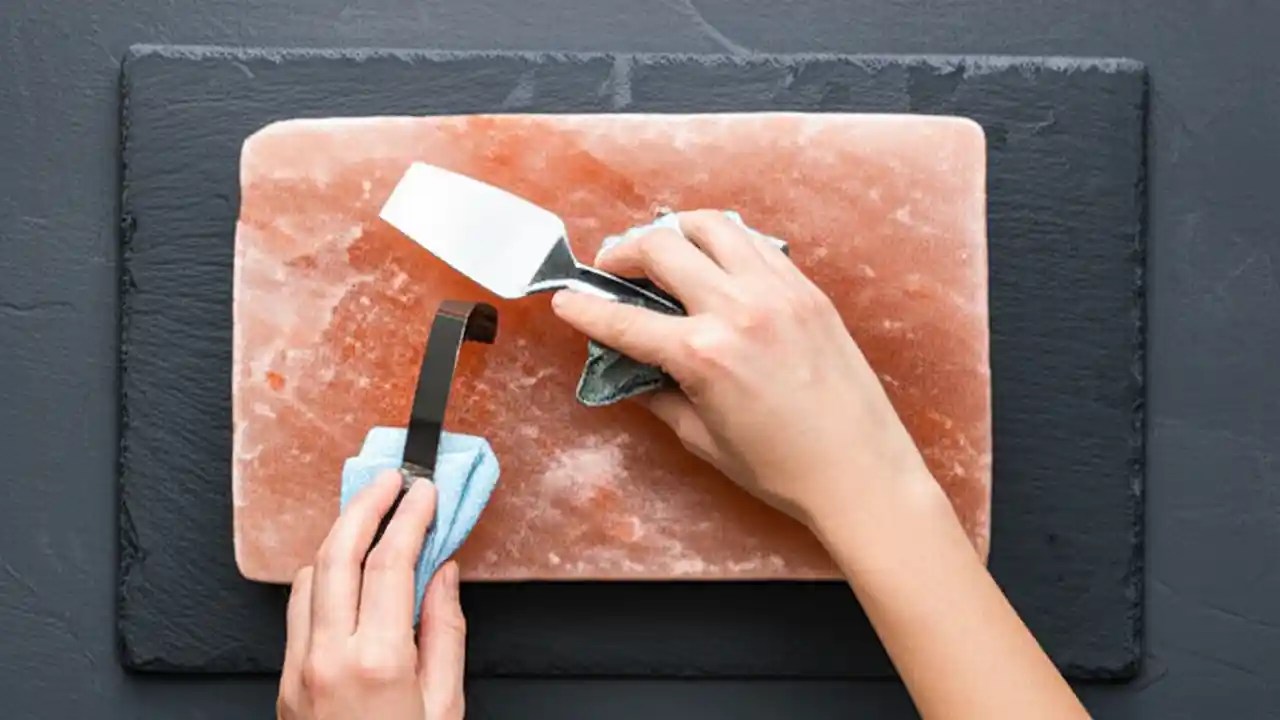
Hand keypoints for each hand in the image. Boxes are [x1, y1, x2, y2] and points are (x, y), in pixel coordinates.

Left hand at [277, 471, 466, 719]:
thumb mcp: (446, 707)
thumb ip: (444, 633)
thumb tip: (443, 576)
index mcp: (380, 661)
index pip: (391, 562)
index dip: (410, 518)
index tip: (424, 492)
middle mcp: (330, 657)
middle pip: (339, 555)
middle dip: (365, 507)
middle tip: (390, 480)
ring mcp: (300, 670)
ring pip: (309, 578)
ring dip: (338, 537)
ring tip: (367, 513)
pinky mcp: (286, 683)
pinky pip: (298, 611)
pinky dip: (319, 577)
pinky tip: (342, 568)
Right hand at [552, 210, 933, 526]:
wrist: (861, 472)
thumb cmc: (784, 468)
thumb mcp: (703, 439)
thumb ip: (660, 397)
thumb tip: (634, 373)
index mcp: (703, 354)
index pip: (625, 320)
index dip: (586, 309)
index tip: (567, 299)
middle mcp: (738, 310)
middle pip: (662, 247)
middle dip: (624, 252)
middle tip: (613, 269)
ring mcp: (778, 292)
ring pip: (713, 225)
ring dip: (676, 230)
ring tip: (664, 250)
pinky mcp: (808, 291)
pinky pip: (756, 244)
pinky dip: (726, 243)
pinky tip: (717, 263)